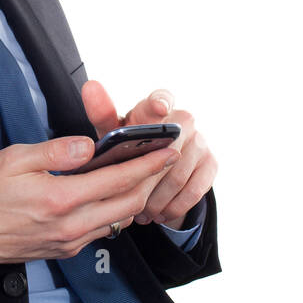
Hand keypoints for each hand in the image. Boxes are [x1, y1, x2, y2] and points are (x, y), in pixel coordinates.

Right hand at [0, 134, 177, 282]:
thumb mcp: (15, 159)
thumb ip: (56, 150)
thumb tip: (88, 144)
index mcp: (61, 199)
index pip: (118, 180)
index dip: (146, 164)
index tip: (165, 150)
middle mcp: (71, 225)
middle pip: (129, 204)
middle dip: (152, 180)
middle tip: (163, 159)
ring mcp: (70, 241)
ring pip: (119, 219)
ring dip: (137, 197)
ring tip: (145, 175)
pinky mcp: (66, 249)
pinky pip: (102, 230)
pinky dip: (117, 211)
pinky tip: (115, 196)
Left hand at [81, 80, 217, 229]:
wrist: (157, 161)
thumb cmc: (129, 143)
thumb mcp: (114, 131)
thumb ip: (102, 112)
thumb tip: (91, 88)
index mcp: (154, 106)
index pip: (161, 98)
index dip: (160, 102)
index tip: (158, 108)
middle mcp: (183, 119)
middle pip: (166, 150)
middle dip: (146, 179)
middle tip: (129, 198)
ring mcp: (201, 141)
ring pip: (178, 175)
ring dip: (158, 199)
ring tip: (141, 212)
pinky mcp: (211, 163)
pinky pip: (194, 191)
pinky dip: (175, 207)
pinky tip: (160, 214)